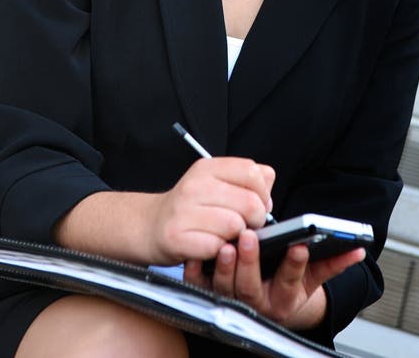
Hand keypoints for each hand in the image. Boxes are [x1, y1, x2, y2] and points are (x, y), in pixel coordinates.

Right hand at [147, 157, 274, 264]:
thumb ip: (246, 180)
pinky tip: (210, 246)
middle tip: (245, 225)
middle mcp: (195, 185)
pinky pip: (216, 247)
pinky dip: (219, 251)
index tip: (258, 204)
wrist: (150, 226)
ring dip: (237, 237)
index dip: (263, 193)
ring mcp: (184, 210)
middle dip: (255, 220)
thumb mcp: (215, 183)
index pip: (252, 172)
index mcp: (208, 168)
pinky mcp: (177, 237)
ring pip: (235, 225)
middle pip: (250, 202)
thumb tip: (268, 191)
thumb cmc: (190, 207)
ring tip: (226, 236)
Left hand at [183, 229, 364, 329]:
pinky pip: (201, 286)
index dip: (295, 264)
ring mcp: (234, 300)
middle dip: (251, 262)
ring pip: (228, 287)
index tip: (299, 246)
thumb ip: (332, 263)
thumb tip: (357, 250)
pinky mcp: (211, 294)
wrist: (266, 305)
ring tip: (227, 244)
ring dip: (226, 267)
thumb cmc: (287, 284)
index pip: (291, 280)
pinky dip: (197, 272)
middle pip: (253, 286)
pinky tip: (197, 256)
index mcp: (285, 297)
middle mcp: (259, 302)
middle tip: (250, 237)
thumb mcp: (312, 278)